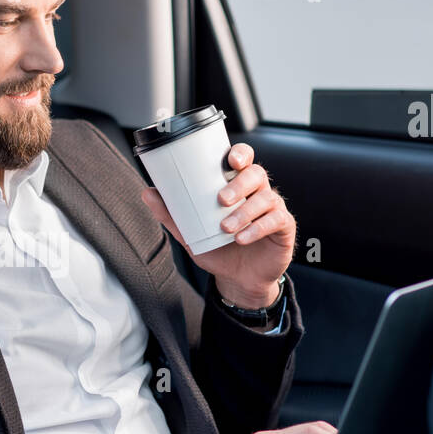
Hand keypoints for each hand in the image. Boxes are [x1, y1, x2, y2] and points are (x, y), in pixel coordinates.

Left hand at [141, 142, 294, 307]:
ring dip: (244, 212)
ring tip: (226, 228)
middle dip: (239, 184)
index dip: (241, 154)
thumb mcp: (190, 232)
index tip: (231, 160)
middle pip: (257, 174)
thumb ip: (171, 213)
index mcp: (237, 185)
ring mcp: (273, 208)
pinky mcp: (284, 227)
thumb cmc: (218, 249)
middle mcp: (258, 192)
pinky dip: (257, 228)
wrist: (238, 279)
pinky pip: (276, 221)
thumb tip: (147, 192)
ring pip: (266, 198)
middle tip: (221, 200)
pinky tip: (242, 239)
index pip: (244, 159)